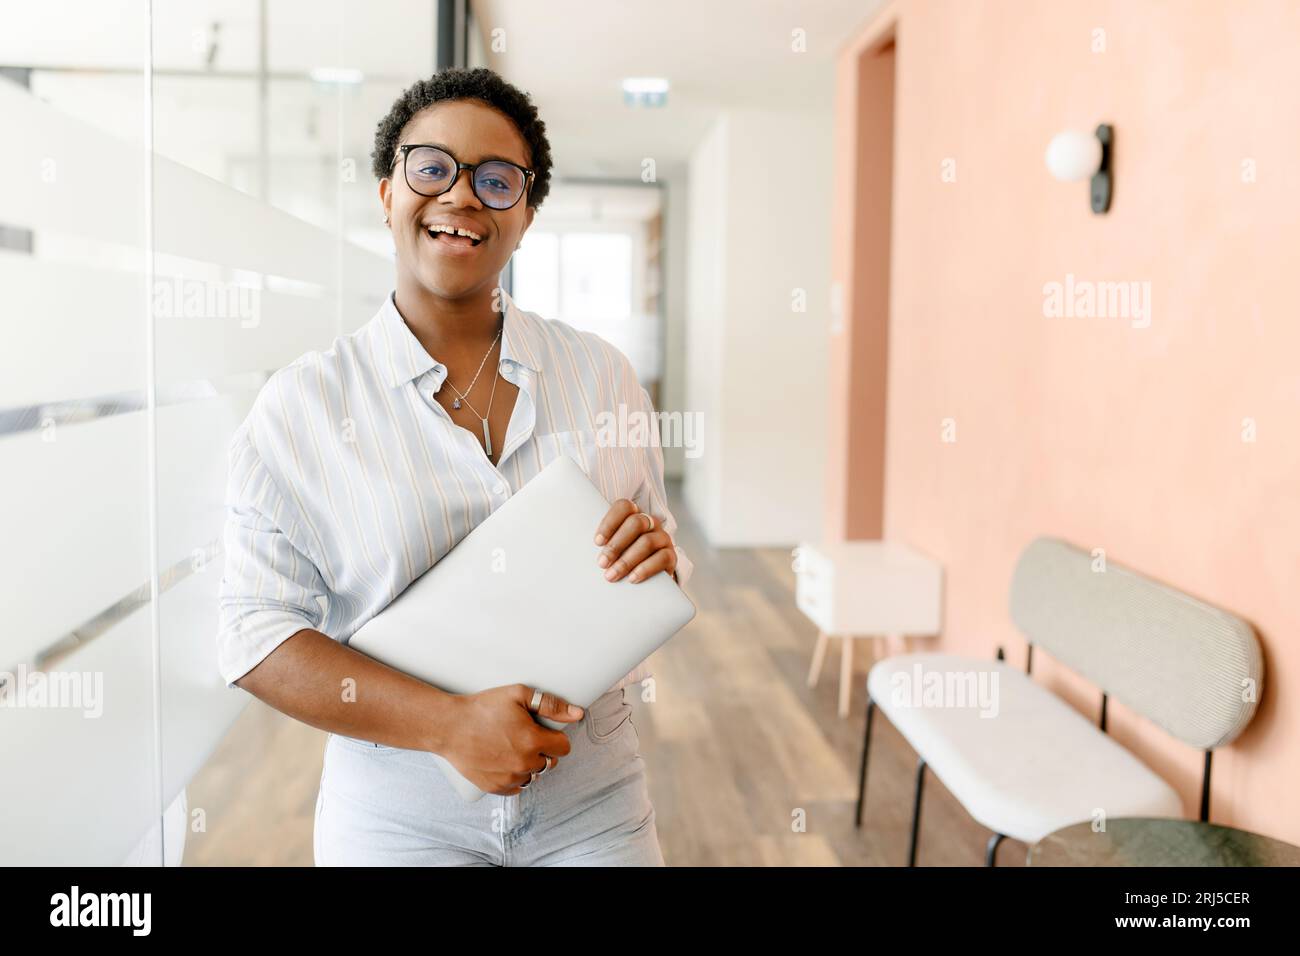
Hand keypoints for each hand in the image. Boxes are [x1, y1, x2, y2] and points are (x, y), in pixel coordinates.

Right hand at [442, 684, 582, 795]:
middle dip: (543, 750)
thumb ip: (550, 704)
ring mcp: (509, 777)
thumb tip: (577, 714)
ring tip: (512, 748)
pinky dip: (515, 777)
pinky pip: (517, 787)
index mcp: (532, 740)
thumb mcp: (518, 695)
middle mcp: (524, 763)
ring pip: (534, 776)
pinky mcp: (495, 787)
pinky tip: (505, 761)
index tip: (544, 732)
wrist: (449, 726)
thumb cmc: (482, 708)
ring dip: (529, 764)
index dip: (556, 738)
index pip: (563, 748)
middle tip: (525, 737)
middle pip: (549, 763)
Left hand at [593, 498, 677, 583]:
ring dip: (627, 560)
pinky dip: (645, 568)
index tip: (597, 542)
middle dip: (616, 545)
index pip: (624, 507)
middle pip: (635, 523)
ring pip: (647, 541)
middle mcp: (650, 522)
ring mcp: (662, 538)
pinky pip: (661, 558)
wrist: (649, 578)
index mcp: (634, 515)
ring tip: (612, 575)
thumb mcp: (613, 548)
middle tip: (602, 563)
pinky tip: (632, 578)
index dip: (610, 522)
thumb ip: (603, 544)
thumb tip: (583, 552)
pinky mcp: (671, 555)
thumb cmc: (623, 559)